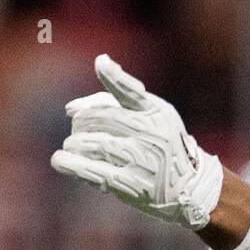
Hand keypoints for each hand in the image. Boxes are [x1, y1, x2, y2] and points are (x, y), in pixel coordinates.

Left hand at [51, 54, 222, 229]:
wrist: (188, 186)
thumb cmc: (162, 144)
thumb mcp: (151, 116)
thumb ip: (112, 104)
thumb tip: (70, 108)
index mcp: (155, 113)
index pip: (132, 91)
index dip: (115, 76)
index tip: (101, 63)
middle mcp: (150, 134)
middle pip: (101, 119)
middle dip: (82, 122)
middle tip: (78, 129)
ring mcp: (141, 160)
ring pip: (95, 145)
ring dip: (75, 143)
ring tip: (72, 146)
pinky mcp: (132, 185)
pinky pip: (95, 172)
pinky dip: (72, 165)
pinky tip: (60, 160)